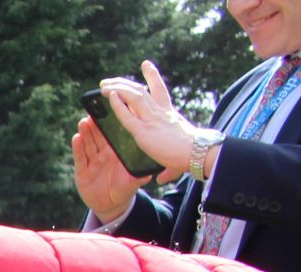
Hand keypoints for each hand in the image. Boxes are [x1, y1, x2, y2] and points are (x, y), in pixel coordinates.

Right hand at [72, 116, 151, 222]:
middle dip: (96, 124)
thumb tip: (149, 173)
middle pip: (98, 136)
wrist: (112, 205)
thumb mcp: (133, 182)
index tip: (112, 110)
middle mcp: (103, 154)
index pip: (113, 135)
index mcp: (117, 152)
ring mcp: (92, 162)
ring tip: (84, 121)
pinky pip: (80, 158)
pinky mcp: (82, 172)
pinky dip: (78, 148)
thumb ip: (138, 177)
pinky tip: (76, 138)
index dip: (111, 124)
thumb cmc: (124, 189)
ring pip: (89, 144)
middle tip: (94, 111)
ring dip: (86, 132)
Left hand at [98, 62, 197, 179]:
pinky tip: (108, 97)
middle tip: (110, 80)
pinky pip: (127, 115)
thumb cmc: (191, 156)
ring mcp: (152, 119)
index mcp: (169, 115)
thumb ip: (166, 168)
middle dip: (124, 83)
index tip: (145, 64)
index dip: (152, 76)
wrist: (197, 154)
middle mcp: (160, 112)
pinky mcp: (144, 131)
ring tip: (103, 85)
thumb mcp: (176, 158)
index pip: (159, 91)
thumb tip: (161, 177)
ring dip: (117, 89)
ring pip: (133, 97)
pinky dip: (117, 104)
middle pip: (141, 90)